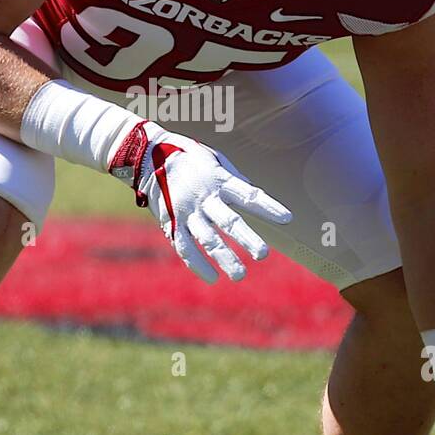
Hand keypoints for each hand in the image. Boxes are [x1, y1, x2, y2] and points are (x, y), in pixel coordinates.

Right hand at [108, 120, 291, 283]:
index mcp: (218, 179)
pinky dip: (197, 264)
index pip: (248, 195)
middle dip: (246, 238)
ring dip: (224, 258)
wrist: (147, 157)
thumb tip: (252, 194)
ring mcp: (185, 212)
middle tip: (262, 254)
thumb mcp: (214, 159)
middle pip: (228, 221)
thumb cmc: (189, 157)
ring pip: (207, 240)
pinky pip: (184, 247)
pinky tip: (212, 277)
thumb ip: (234, 178)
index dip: (268, 207)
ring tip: (240, 275)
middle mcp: (203, 197)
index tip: (287, 219)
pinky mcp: (170, 223)